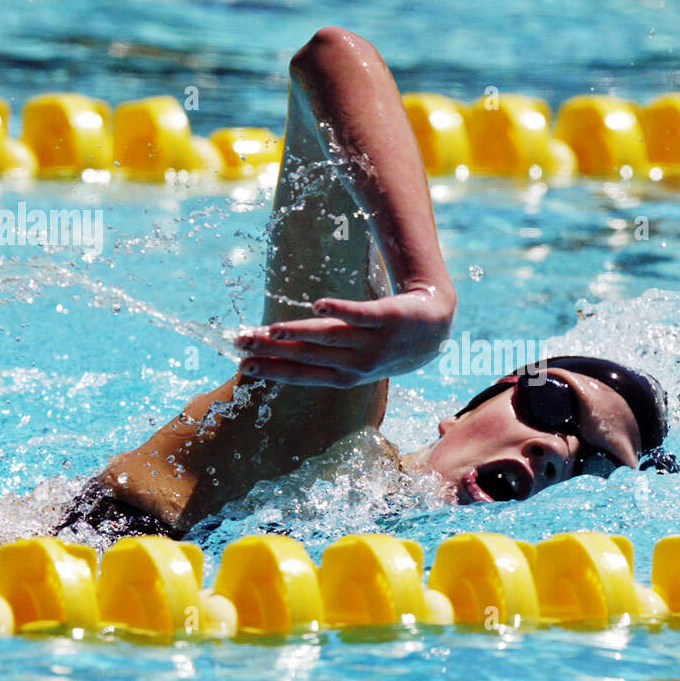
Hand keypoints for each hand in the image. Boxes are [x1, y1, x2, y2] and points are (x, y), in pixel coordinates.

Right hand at [234, 287, 454, 387]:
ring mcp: (375, 342)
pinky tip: (318, 305)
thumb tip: (275, 349)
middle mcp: (360, 364)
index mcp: (348, 375)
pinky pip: (363, 314)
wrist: (436, 327)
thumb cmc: (387, 344)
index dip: (274, 371)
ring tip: (272, 330)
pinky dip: (342, 310)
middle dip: (274, 351)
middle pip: (310, 356)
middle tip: (242, 343)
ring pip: (331, 337)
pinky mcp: (390, 317)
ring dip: (300, 334)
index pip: (304, 374)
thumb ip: (320, 356)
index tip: (243, 365)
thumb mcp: (355, 359)